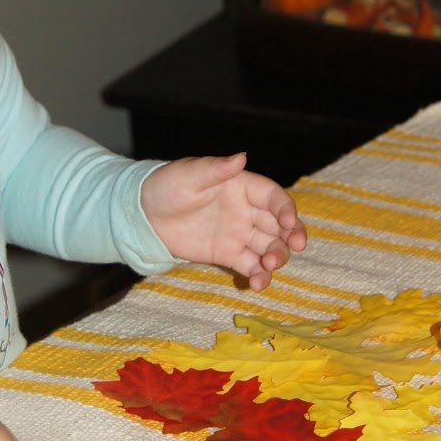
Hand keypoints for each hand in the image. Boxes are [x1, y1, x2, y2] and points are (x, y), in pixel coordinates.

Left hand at [141, 153, 306, 291]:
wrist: (145, 215)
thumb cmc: (167, 186)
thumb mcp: (190, 175)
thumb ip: (216, 169)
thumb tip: (241, 156)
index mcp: (243, 187)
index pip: (273, 197)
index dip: (286, 209)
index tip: (289, 223)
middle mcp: (247, 211)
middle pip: (279, 225)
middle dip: (290, 237)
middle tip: (295, 248)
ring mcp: (239, 234)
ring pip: (268, 247)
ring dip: (276, 257)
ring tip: (269, 267)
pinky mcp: (228, 254)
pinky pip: (250, 265)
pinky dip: (259, 275)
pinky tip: (259, 284)